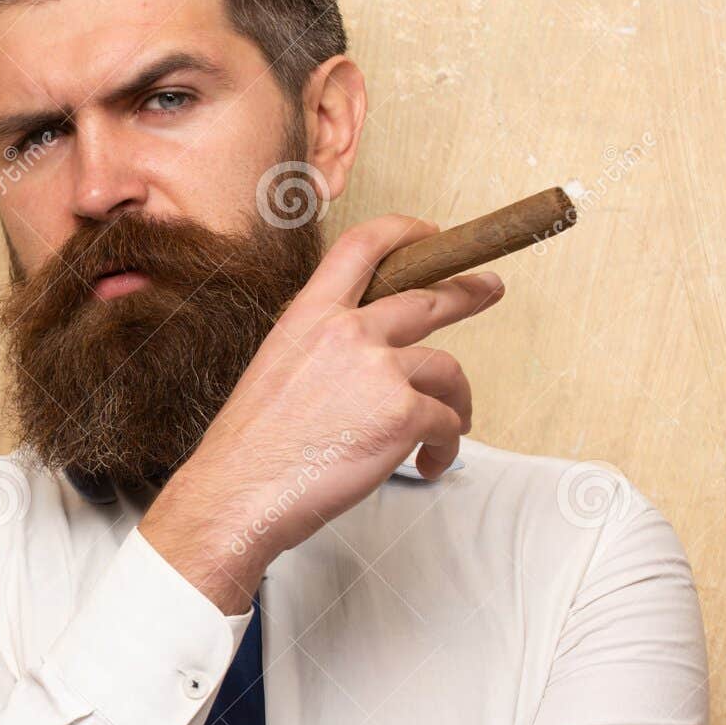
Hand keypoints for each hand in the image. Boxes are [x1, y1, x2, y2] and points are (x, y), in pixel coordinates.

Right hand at [137, 214, 504, 612]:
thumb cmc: (251, 447)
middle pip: (428, 298)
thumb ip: (322, 349)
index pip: (363, 247)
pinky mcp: (404, 413)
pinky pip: (447, 422)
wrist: (238, 493)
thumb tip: (364, 359)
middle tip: (487, 289)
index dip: (404, 232)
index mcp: (309, 315)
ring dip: (457, 401)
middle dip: (467, 292)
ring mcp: (379, 370)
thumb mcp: (276, 369)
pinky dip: (445, 446)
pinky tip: (427, 464)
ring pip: (448, 369)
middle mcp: (348, 332)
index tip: (430, 233)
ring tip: (451, 428)